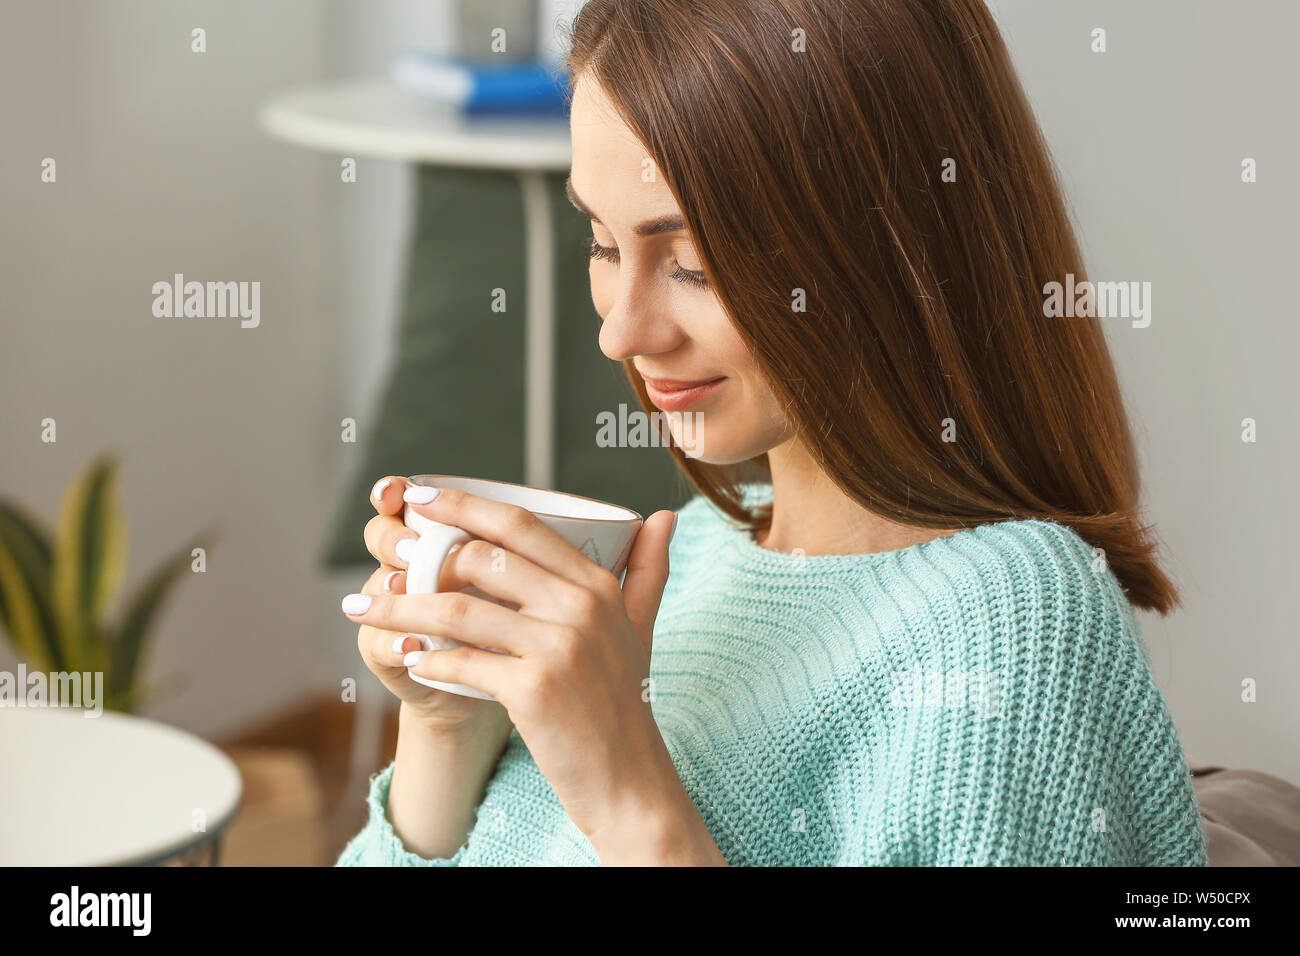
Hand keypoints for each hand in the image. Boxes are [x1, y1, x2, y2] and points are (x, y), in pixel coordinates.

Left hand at [340, 485, 722, 862]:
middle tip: (386, 562)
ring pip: (458, 610)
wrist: (628, 780)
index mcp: (596, 584)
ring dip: (401, 608)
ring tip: (361, 607)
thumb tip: (666, 516)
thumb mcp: (639, 627)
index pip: (520, 524)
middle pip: (481, 558)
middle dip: (421, 557)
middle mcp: (580, 607)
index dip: (463, 504)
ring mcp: (557, 648)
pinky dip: (429, 662)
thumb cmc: (622, 702)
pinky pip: (462, 663)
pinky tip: (410, 661)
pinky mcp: (533, 690)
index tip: (417, 496)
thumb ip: (648, 569)